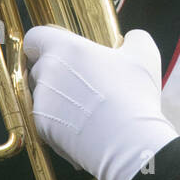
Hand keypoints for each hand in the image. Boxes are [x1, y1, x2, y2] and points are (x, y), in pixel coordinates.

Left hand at [23, 26, 178, 179]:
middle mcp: (46, 73)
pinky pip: (47, 122)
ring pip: (42, 96)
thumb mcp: (144, 55)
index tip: (58, 50)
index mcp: (64, 48)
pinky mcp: (42, 129)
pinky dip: (61, 126)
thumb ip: (134, 38)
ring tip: (88, 111)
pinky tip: (87, 130)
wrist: (127, 142)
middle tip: (82, 82)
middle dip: (55, 73)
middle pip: (39, 68)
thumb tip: (131, 38)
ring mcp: (42, 103)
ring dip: (58, 100)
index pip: (35, 37)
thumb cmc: (134, 94)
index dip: (43, 43)